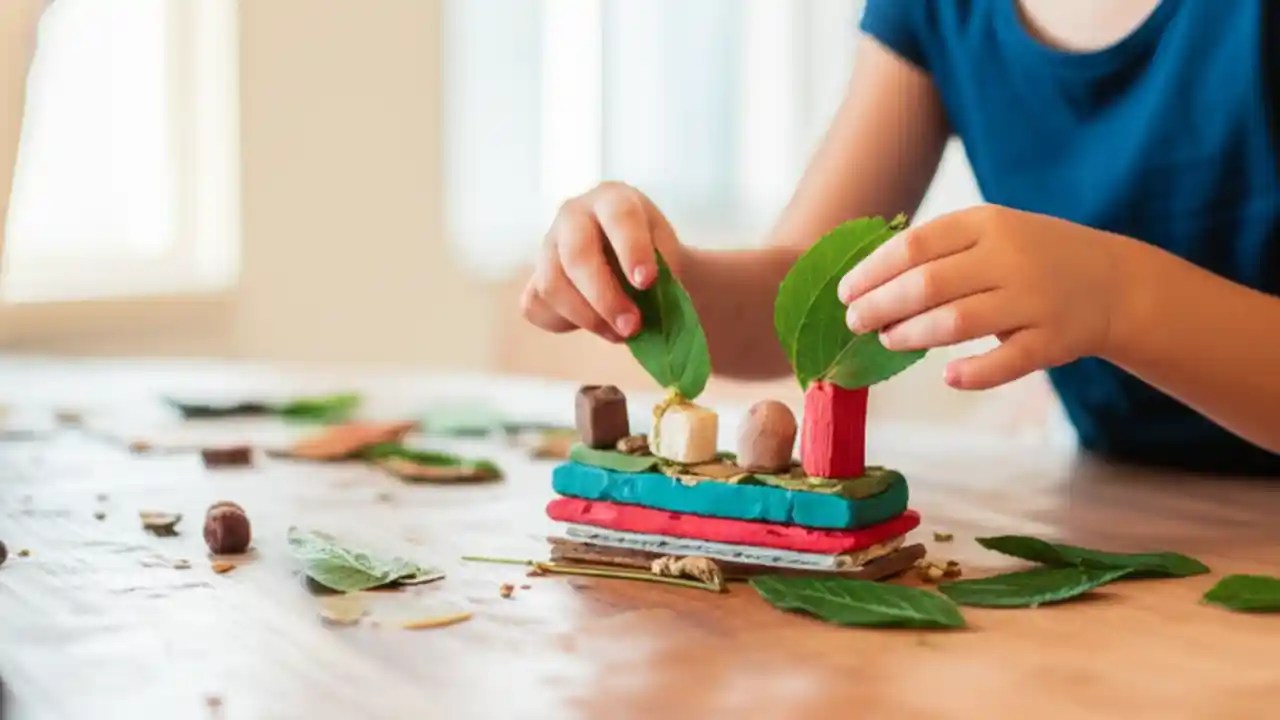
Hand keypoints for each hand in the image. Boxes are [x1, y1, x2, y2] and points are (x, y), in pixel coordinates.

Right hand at [521, 182, 682, 342]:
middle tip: (632, 326)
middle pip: (577, 256)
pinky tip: (597, 326)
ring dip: (588, 318)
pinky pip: (538, 305)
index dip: (632, 250)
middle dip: (605, 297)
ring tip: (620, 333)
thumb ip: (664, 274)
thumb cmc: (652, 254)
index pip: (618, 217)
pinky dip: (566, 324)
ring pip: (553, 285)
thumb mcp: (667, 254)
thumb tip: (652, 309)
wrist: (633, 262)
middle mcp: (573, 215)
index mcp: (612, 198)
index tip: (647, 282)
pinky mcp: (535, 277)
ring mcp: (548, 245)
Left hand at [837, 205, 1125, 389]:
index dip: (872, 271)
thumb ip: (939, 250)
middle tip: (855, 323)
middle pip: (928, 285)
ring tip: (888, 340)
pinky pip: (1005, 363)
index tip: (844, 292)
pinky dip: (972, 373)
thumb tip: (865, 279)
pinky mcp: (1053, 341)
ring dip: (913, 335)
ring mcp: (1034, 300)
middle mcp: (1010, 258)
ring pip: (957, 322)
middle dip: (881, 306)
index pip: (914, 246)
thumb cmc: (1031, 257)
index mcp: (987, 224)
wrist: (1113, 281)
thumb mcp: (991, 233)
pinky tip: (948, 376)